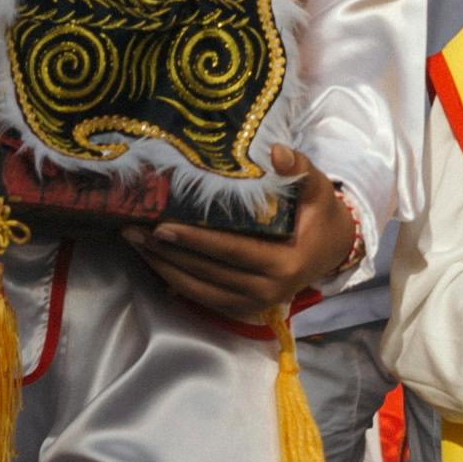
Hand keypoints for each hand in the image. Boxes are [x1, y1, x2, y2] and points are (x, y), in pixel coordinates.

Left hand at [138, 147, 356, 321]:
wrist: (331, 250)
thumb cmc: (319, 214)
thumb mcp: (317, 188)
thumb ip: (298, 169)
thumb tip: (276, 152)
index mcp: (284, 264)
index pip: (230, 251)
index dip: (194, 240)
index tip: (161, 226)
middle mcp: (267, 291)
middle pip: (206, 272)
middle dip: (165, 252)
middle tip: (131, 229)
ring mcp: (253, 305)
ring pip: (197, 288)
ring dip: (162, 266)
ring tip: (133, 242)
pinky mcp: (241, 309)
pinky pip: (201, 297)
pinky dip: (173, 280)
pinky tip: (151, 261)